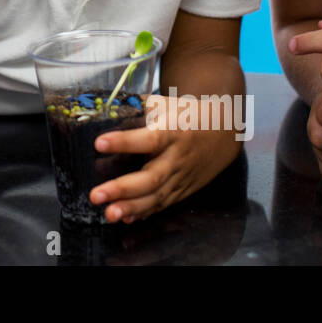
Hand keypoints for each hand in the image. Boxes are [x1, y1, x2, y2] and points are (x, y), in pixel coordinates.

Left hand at [88, 94, 238, 222]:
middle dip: (122, 189)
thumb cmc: (189, 114)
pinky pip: (163, 204)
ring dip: (131, 208)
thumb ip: (138, 107)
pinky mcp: (183, 190)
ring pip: (156, 197)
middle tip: (96, 195)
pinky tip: (126, 218)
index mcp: (173, 131)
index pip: (149, 138)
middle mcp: (177, 158)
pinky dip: (145, 213)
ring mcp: (181, 177)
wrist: (225, 132)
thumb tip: (107, 107)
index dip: (124, 142)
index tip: (99, 143)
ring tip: (108, 213)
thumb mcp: (167, 104)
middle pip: (151, 178)